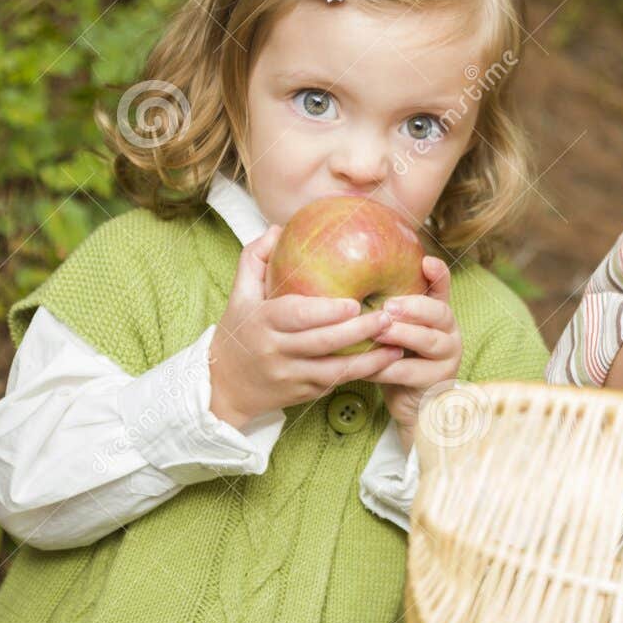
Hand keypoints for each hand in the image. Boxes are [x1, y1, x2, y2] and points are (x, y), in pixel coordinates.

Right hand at [207, 225, 405, 429]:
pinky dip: (363, 373)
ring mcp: (291, 375)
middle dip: (358, 332)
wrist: (225, 386)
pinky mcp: (304, 393)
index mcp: (262, 322)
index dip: (326, 312)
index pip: (296, 316)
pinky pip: (336, 383)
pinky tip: (387, 361)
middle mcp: (276, 351)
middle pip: (321, 343)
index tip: (354, 304)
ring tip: (398, 342)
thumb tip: (279, 228)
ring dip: (369, 359)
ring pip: (334, 370)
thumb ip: (255, 257)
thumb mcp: (239, 294)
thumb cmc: (238, 332)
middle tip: (389, 316)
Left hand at [366, 255, 462, 449]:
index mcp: (438, 316)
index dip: (438, 275)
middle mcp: (449, 332)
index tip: (426, 261)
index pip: (443, 289)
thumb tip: (350, 288)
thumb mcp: (393, 333)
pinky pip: (410, 371)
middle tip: (387, 307)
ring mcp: (447, 357)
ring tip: (376, 333)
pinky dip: (386, 368)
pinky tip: (367, 366)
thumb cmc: (398, 360)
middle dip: (413, 307)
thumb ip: (386, 312)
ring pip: (428, 340)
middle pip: (439, 312)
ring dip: (400, 335)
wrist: (411, 404)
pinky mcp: (436, 381)